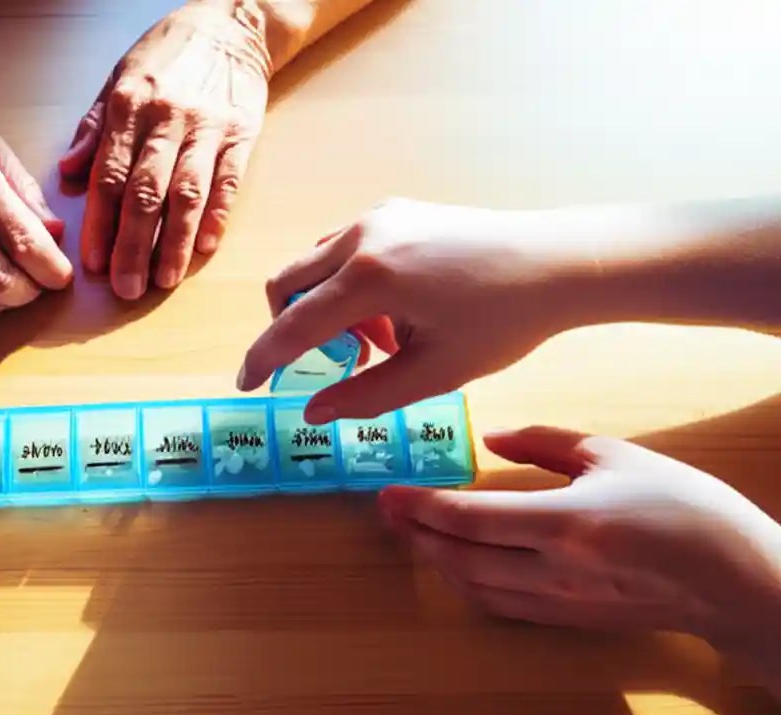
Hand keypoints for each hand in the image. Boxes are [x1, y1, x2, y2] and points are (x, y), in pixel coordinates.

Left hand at [59, 1, 270, 298]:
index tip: (94, 264)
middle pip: (145, 193)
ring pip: (187, 194)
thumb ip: (93, 129)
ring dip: (175, 243)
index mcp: (128, 105)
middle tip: (125, 288)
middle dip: (133, 246)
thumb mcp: (118, 78)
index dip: (100, 224)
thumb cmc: (166, 54)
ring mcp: (207, 127)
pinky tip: (206, 248)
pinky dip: (217, 218)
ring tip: (163, 280)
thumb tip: (67, 172)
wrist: (231, 24)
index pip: (109, 176)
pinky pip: (228, 183)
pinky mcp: (242, 134)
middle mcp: (166, 118)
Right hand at [237, 198, 584, 421]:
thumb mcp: (435, 373)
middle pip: (288, 284)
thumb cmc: (504, 322)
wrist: (559, 262)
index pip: (294, 324)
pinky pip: (344, 251)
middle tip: (334, 365)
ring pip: (315, 266)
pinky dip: (348, 286)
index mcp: (370, 277)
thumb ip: (365, 396)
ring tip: (380, 342)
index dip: (265, 359)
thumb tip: (311, 412)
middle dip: (293, 329)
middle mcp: (362, 235)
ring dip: (326, 308)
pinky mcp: (395, 210)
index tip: (247, 385)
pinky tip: (395, 313)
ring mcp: (378, 215)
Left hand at [379, 425, 780, 650]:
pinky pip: (501, 604)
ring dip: (436, 561)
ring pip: (475, 588)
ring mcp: (561, 601)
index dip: (423, 508)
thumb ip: (545, 443)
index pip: (472, 519)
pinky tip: (454, 561)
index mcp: (565, 524)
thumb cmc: (683, 507)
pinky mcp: (569, 618)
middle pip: (461, 558)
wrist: (735, 578)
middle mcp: (555, 570)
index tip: (391, 493)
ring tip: (412, 531)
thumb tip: (492, 437)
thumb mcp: (615, 455)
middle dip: (417, 534)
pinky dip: (467, 583)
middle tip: (387, 510)